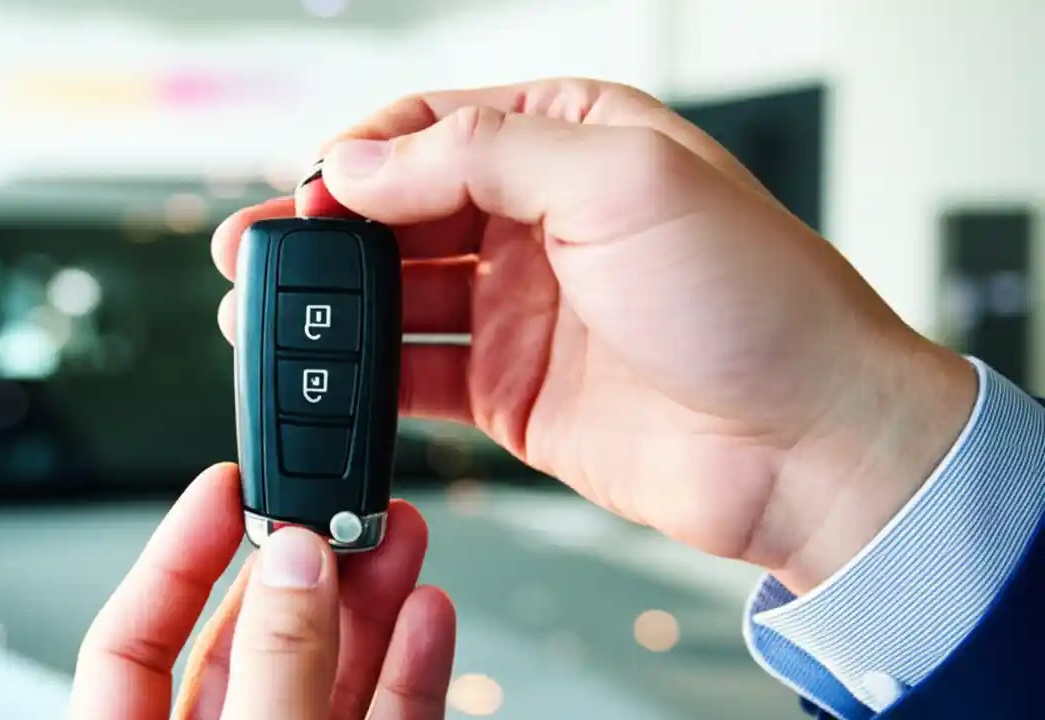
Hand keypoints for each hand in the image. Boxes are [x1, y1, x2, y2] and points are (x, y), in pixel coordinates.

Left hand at [68, 463, 454, 719]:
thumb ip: (273, 665)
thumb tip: (294, 565)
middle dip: (301, 565)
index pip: (133, 640)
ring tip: (399, 537)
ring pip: (327, 673)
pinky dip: (411, 670)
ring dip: (369, 604)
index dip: (176, 553)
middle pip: (248, 643)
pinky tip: (425, 616)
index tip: (223, 484)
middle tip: (337, 504)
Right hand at [212, 78, 977, 592]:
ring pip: (398, 296)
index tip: (310, 191)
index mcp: (573, 141)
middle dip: (324, 229)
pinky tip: (326, 383)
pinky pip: (420, 378)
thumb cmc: (755, 302)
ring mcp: (524, 310)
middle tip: (254, 251)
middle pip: (401, 211)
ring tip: (263, 316)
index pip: (434, 126)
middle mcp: (542, 221)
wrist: (809, 446)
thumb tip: (365, 163)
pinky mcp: (515, 392)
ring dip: (331, 307)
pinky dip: (368, 382)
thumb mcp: (622, 180)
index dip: (361, 154)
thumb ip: (482, 156)